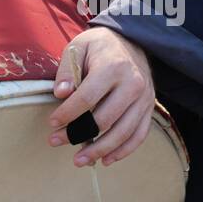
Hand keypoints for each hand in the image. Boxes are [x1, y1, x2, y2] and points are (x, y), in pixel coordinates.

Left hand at [49, 27, 155, 166]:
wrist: (130, 40)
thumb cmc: (98, 46)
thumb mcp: (78, 48)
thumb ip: (67, 70)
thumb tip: (61, 94)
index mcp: (113, 67)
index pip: (87, 98)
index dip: (68, 114)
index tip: (52, 123)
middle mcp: (133, 84)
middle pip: (105, 119)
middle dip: (78, 135)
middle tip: (55, 141)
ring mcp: (145, 98)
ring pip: (123, 132)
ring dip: (100, 150)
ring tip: (78, 161)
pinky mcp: (150, 107)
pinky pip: (139, 135)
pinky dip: (123, 151)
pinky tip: (106, 160)